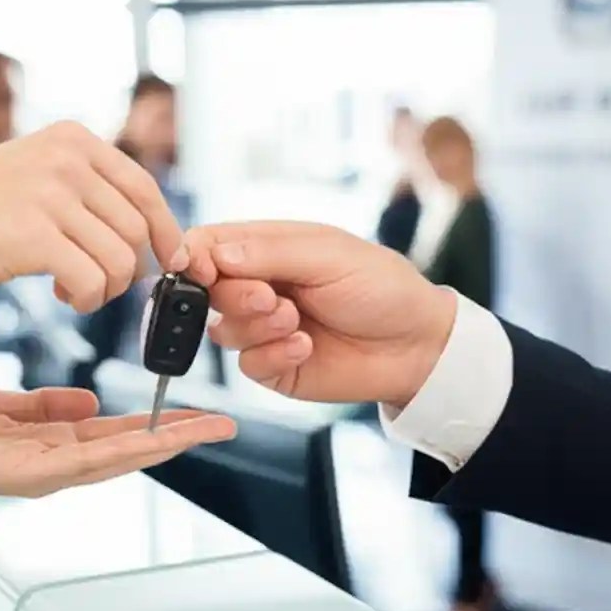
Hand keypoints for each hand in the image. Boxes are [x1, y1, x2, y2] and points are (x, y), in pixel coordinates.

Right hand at [0, 121, 185, 312]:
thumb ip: (83, 191)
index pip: (144, 187)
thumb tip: (147, 232)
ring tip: (73, 290)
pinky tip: (60, 295)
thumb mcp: (30, 176)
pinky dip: (87, 298)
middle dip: (130, 268)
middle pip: (138, 227)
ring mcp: (51, 194)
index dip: (165, 231)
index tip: (171, 260)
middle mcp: (66, 158)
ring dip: (106, 287)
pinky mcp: (34, 236)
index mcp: (71, 139)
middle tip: (99, 284)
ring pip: (121, 258)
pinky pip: (94, 280)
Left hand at [0, 386, 232, 497]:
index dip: (155, 423)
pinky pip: (88, 459)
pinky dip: (127, 449)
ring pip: (120, 458)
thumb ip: (45, 406)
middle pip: (129, 451)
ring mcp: (44, 473)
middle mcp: (53, 465)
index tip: (191, 411)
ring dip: (167, 443)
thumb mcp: (0, 405)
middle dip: (178, 437)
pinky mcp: (29, 474)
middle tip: (225, 424)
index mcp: (47, 445)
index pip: (113, 433)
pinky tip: (155, 437)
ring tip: (209, 428)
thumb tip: (88, 402)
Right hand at [182, 221, 455, 405]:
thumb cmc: (381, 287)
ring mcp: (263, 328)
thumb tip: (213, 252)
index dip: (193, 255)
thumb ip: (269, 252)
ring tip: (297, 323)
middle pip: (207, 290)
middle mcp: (258, 286)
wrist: (417, 345)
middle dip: (234, 296)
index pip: (207, 244)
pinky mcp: (274, 366)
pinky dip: (274, 355)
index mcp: (267, 248)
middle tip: (271, 299)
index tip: (200, 269)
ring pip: (222, 330)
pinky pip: (247, 364)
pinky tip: (307, 347)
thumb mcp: (328, 255)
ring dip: (256, 327)